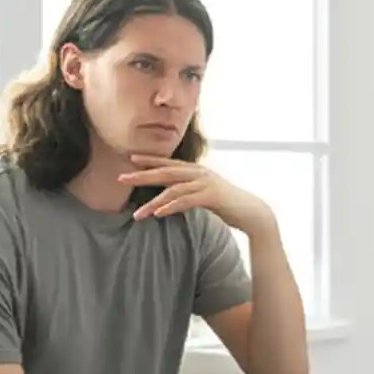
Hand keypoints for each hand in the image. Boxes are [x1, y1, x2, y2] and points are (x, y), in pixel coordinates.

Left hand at [119, 155, 274, 234]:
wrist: (253, 212)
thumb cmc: (228, 205)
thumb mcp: (206, 195)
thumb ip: (190, 192)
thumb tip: (174, 196)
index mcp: (197, 171)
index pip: (169, 163)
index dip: (150, 160)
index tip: (131, 160)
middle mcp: (200, 173)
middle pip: (166, 171)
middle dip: (142, 175)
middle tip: (121, 178)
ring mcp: (206, 183)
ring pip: (173, 189)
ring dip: (153, 202)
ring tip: (137, 214)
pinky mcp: (212, 196)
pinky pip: (186, 200)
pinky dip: (170, 207)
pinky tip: (158, 213)